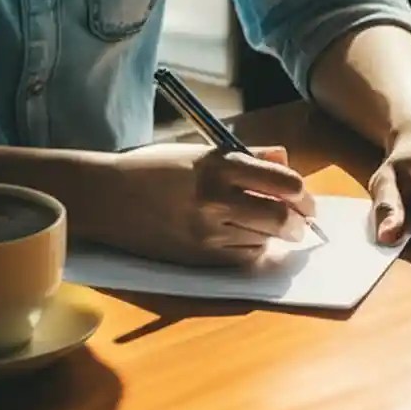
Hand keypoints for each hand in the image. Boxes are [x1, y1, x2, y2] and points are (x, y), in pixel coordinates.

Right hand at [77, 143, 313, 265]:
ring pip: (264, 240)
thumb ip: (248, 155)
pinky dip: (255, 250)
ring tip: (273, 229)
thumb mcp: (201, 151)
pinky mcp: (197, 256)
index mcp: (219, 165)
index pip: (284, 183)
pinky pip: (243, 259)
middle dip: (300, 222)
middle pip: (281, 217)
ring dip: (277, 237)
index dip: (302, 193)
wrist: (107, 197)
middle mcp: (216, 198)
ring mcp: (206, 231)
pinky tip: (249, 240)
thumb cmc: (154, 168)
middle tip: (301, 222)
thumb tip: (285, 161)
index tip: (303, 198)